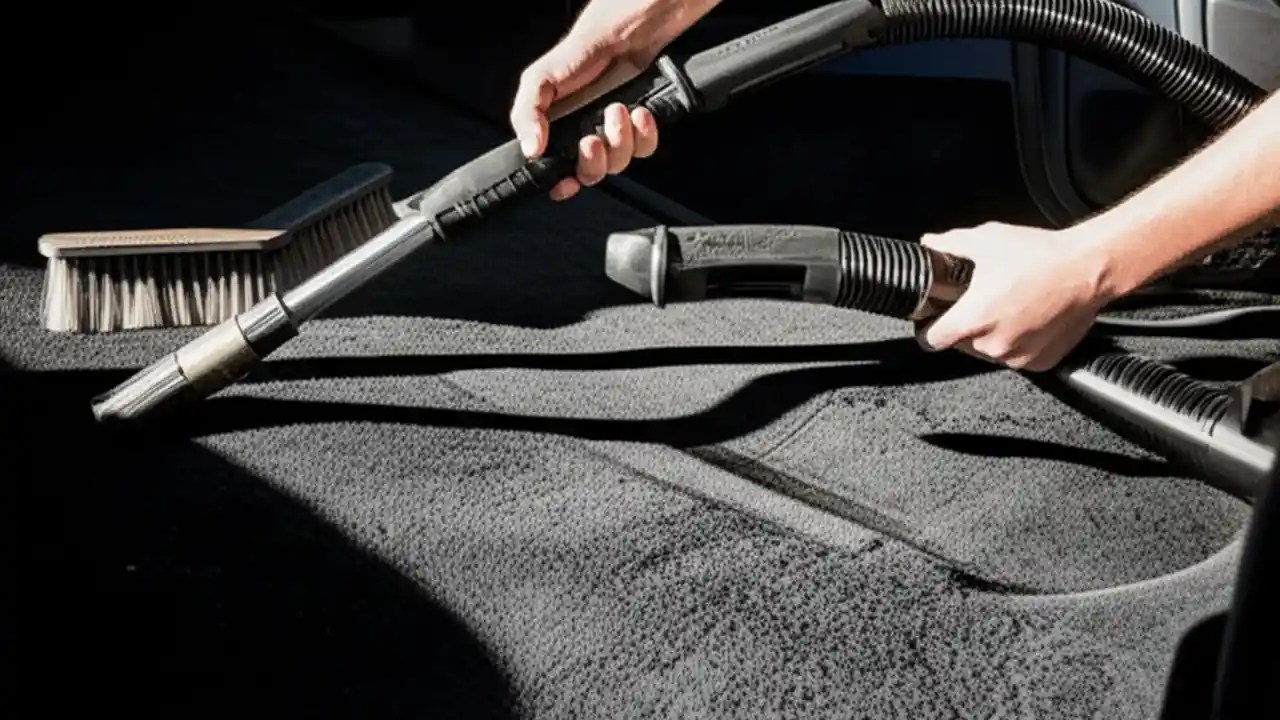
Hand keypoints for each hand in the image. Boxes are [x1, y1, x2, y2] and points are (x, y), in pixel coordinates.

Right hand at [510, 0, 720, 199]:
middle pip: (590, 174)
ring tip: (616, 110)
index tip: (566, 183)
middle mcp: (586, 136)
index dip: (562, 184)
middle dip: (593, 161)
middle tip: (591, 138)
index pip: (557, 172)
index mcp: (558, 132)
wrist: (624, 33)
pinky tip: (639, 113)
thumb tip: (530, 150)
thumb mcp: (540, 79)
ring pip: (619, 163)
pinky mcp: (642, 128)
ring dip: (619, 140)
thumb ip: (526, 114)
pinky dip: (645, 134)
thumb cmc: (580, 53)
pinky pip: (646, 148)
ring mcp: (615, 134)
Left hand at [914, 222, 1116, 371]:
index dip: (927, 327)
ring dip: (992, 334)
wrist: (1089, 268)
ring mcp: (1018, 357)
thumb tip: (930, 244)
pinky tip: (1027, 317)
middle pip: (961, 343)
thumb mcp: (986, 240)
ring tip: (1009, 305)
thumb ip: (950, 245)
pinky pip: (1017, 355)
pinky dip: (1018, 341)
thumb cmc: (1041, 256)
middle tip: (981, 300)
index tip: (932, 319)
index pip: (931, 340)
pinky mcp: (1040, 361)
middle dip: (966, 325)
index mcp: (972, 319)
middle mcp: (993, 345)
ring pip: (989, 351)